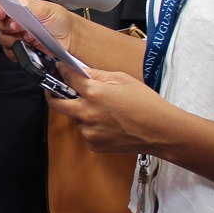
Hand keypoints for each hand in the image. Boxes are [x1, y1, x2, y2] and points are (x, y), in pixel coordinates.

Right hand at [0, 0, 77, 63]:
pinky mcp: (20, 48)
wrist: (70, 38)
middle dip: (6, 26)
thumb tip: (12, 7)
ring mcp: (17, 35)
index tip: (2, 14)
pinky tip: (24, 48)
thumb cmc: (60, 20)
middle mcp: (15, 21)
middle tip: (20, 27)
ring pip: (2, 38)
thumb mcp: (46, 9)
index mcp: (19, 8)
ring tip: (28, 38)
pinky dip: (14, 52)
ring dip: (13, 39)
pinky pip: (9, 51)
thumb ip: (28, 6)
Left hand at [51, 68, 179, 156]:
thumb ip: (98, 74)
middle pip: (56, 103)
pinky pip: (85, 132)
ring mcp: (89, 131)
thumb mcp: (123, 79)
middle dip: (52, 94)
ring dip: (80, 113)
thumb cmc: (146, 104)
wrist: (161, 132)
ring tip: (102, 111)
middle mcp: (87, 113)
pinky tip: (109, 124)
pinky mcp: (94, 144)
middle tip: (54, 89)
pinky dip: (91, 126)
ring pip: (74, 119)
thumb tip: (81, 70)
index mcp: (94, 93)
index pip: (68, 78)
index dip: (62, 71)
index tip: (59, 68)